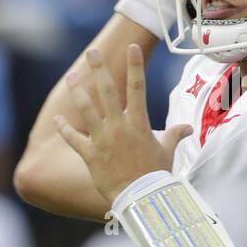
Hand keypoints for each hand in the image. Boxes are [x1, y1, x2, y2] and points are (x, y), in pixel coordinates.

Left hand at [55, 44, 191, 203]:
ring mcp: (102, 140)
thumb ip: (174, 136)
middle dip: (98, 69)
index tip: (131, 48)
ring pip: (86, 109)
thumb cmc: (157, 175)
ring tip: (71, 77)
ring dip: (77, 91)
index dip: (135, 66)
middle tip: (91, 52)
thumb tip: (188, 128)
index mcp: (138, 123)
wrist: (141, 198)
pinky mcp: (89, 155)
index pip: (137, 87)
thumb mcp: (167, 152)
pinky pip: (74, 138)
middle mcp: (118, 127)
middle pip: (106, 91)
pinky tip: (58, 118)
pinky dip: (65, 128)